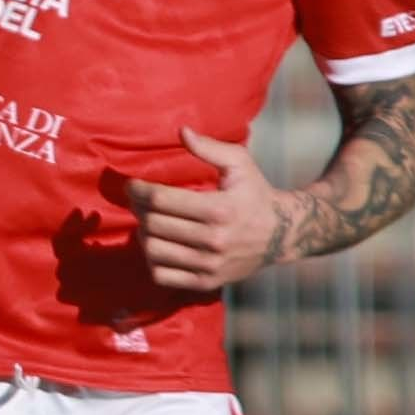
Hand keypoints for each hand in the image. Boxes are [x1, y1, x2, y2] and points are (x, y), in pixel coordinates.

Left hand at [119, 128, 286, 295]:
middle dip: (139, 210)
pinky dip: (152, 261)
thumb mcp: (240, 164)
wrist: (282, 234)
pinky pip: (163, 276)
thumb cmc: (255, 193)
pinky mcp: (206, 282)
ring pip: (153, 251)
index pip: (161, 200)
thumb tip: (181, 132)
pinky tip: (159, 245)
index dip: (139, 190)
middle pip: (153, 224)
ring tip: (147, 222)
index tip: (132, 185)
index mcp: (219, 209)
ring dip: (143, 234)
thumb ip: (209, 148)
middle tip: (138, 202)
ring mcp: (209, 264)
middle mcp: (214, 240)